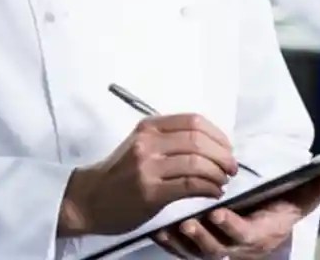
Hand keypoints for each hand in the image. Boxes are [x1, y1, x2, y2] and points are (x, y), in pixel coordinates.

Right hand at [57, 115, 238, 236]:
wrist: (89, 198)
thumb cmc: (118, 174)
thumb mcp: (139, 145)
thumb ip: (169, 140)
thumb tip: (210, 145)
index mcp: (148, 127)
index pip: (193, 121)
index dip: (218, 135)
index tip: (227, 148)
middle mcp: (147, 142)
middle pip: (199, 141)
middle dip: (223, 155)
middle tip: (231, 168)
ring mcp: (147, 167)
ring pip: (197, 163)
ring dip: (218, 174)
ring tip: (222, 181)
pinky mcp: (150, 191)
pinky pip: (191, 186)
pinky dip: (209, 189)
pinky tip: (212, 193)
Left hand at [155, 171, 319, 258]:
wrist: (262, 229)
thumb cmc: (276, 212)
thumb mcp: (297, 202)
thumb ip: (313, 190)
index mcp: (256, 235)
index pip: (243, 234)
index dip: (230, 226)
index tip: (218, 213)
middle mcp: (234, 247)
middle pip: (215, 248)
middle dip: (200, 237)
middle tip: (185, 223)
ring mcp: (214, 249)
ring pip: (194, 252)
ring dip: (180, 242)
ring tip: (167, 227)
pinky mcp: (196, 248)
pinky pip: (180, 249)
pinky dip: (167, 242)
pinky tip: (156, 230)